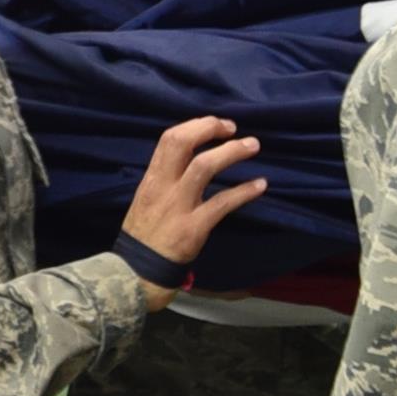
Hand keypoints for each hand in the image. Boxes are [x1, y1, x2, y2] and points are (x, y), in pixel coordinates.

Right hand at [118, 115, 267, 283]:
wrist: (137, 270)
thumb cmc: (145, 233)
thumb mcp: (147, 197)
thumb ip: (165, 177)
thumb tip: (190, 157)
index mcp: (152, 178)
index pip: (169, 138)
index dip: (196, 125)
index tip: (215, 125)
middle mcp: (163, 186)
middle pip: (183, 143)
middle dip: (210, 129)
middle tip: (233, 129)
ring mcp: (178, 206)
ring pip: (204, 167)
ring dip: (232, 152)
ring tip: (253, 146)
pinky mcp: (194, 227)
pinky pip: (222, 203)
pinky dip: (244, 191)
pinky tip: (260, 185)